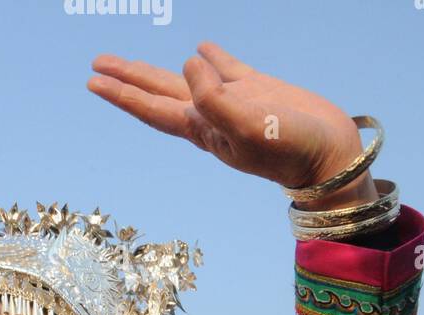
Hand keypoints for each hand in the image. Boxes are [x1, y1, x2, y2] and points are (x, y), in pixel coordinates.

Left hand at [89, 42, 376, 208]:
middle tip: (98, 63)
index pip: (151, 108)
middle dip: (127, 79)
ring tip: (130, 62)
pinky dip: (212, 57)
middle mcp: (210, 115)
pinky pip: (227, 68)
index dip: (122, 94)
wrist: (330, 158)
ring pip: (187, 79)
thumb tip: (188, 64)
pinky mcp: (258, 90)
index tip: (93, 81)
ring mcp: (233, 101)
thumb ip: (214, 98)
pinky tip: (201, 47)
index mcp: (201, 128)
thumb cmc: (289, 150)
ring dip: (158, 70)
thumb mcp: (246, 127)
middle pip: (158, 93)